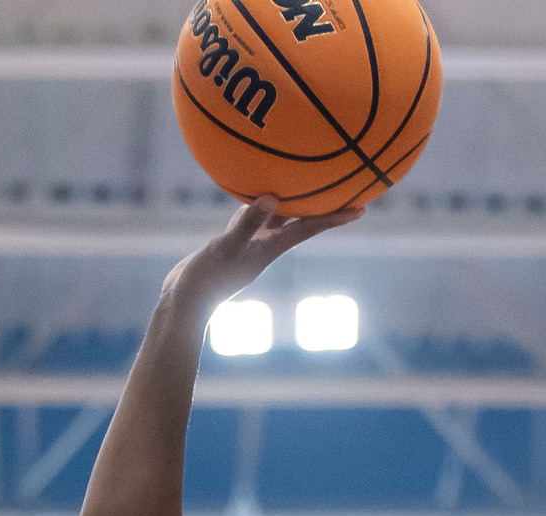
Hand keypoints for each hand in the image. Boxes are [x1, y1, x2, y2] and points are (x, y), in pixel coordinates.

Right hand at [167, 194, 364, 313]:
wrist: (184, 304)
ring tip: (313, 180)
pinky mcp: (234, 242)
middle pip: (302, 220)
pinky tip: (259, 188)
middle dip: (324, 205)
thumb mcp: (226, 249)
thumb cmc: (205, 281)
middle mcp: (266, 245)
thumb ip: (246, 224)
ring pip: (279, 216)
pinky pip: (254, 215)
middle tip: (350, 189)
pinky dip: (261, 201)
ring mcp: (250, 244)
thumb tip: (271, 198)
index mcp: (270, 248)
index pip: (309, 228)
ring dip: (296, 200)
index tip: (361, 209)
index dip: (334, 217)